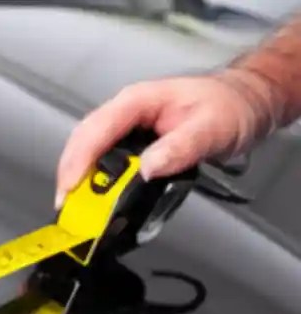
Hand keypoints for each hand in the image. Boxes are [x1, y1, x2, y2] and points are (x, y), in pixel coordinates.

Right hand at [55, 69, 281, 207]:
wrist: (245, 102)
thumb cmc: (229, 107)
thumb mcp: (211, 128)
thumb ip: (180, 148)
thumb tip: (147, 170)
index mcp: (137, 102)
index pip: (96, 130)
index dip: (78, 160)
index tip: (70, 190)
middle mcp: (124, 114)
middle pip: (83, 143)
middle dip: (71, 177)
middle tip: (68, 210)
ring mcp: (125, 129)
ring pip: (89, 154)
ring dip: (81, 183)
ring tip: (79, 212)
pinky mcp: (130, 145)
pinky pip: (104, 163)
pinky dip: (97, 184)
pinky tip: (98, 202)